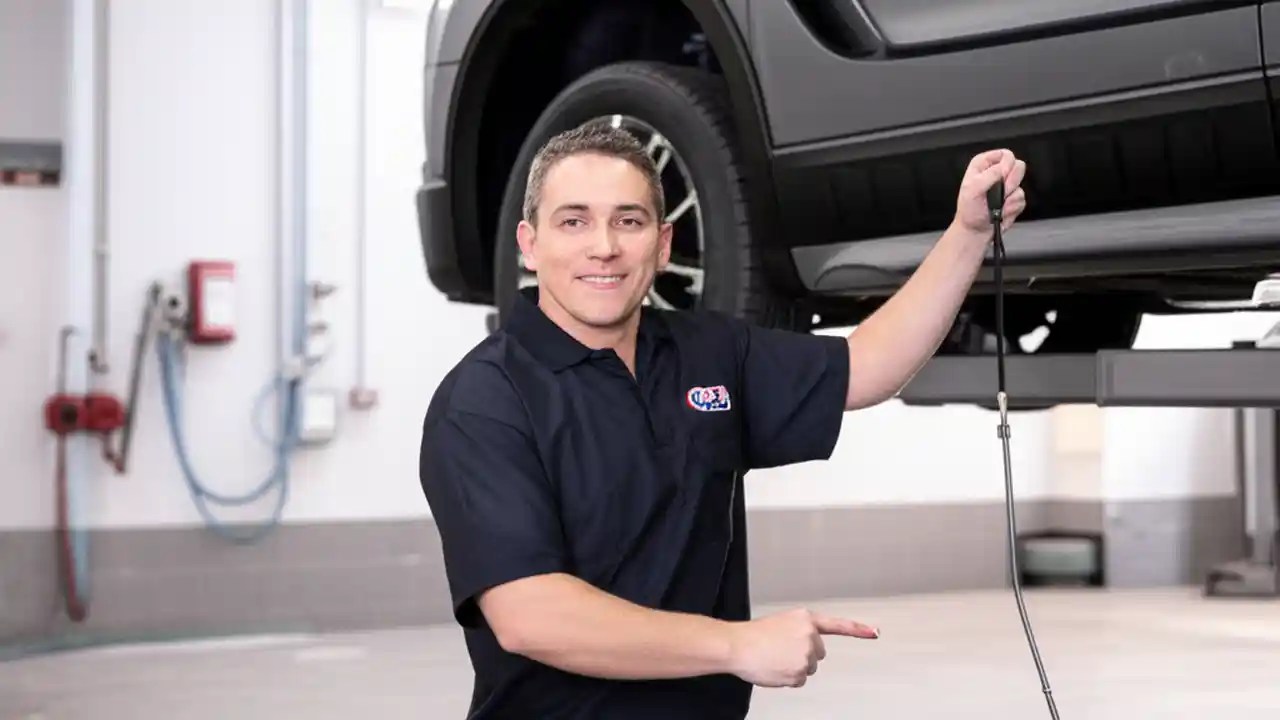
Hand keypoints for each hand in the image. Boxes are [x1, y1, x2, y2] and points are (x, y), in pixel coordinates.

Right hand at [726, 608, 878, 687]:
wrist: (737, 645)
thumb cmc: (753, 636)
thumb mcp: (780, 624)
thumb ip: (799, 632)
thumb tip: (809, 649)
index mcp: (805, 619)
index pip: (837, 624)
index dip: (858, 629)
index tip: (874, 632)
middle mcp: (809, 634)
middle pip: (818, 654)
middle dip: (803, 655)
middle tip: (780, 651)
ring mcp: (806, 653)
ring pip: (808, 668)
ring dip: (794, 667)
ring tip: (774, 658)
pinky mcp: (800, 671)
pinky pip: (798, 680)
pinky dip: (787, 678)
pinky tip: (774, 668)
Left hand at [954, 149, 1026, 236]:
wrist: (976, 230)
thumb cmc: (969, 210)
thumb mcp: (972, 189)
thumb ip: (989, 175)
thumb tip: (1005, 168)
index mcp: (984, 164)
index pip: (1005, 154)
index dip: (1006, 165)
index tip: (1000, 176)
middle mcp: (997, 172)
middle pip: (1018, 166)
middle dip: (1009, 182)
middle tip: (998, 193)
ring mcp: (1007, 185)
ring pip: (1021, 184)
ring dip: (1008, 198)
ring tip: (996, 204)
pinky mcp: (1015, 198)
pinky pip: (1022, 199)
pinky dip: (1011, 207)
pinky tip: (1001, 211)